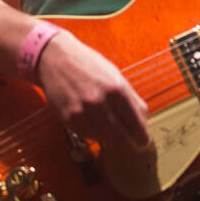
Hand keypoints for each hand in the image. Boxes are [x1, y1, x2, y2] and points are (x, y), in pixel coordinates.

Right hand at [34, 30, 152, 148]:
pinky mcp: (69, 119)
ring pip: (106, 139)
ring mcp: (83, 113)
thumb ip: (131, 99)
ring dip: (110, 135)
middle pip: (122, 139)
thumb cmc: (89, 65)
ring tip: (107, 121)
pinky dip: (94, 131)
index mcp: (117, 89)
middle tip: (130, 140)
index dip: (141, 136)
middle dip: (128, 141)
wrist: (56, 59)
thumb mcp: (115, 76)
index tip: (142, 140)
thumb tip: (143, 122)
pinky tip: (92, 118)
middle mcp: (100, 103)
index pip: (136, 125)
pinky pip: (89, 135)